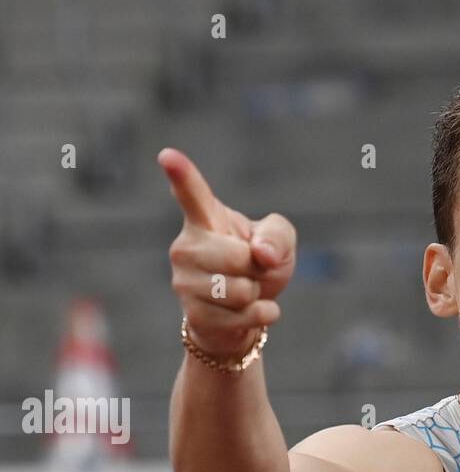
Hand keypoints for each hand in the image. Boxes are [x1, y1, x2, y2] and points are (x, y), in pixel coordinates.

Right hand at [159, 147, 296, 357]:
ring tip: (244, 290)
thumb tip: (261, 255)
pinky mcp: (193, 313)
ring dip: (256, 293)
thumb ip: (277, 235)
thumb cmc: (259, 266)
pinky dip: (261, 314)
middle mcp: (186, 245)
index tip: (167, 156)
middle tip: (249, 270)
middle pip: (237, 256)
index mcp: (205, 217)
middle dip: (256, 268)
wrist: (247, 313)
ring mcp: (185, 280)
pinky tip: (251, 311)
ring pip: (241, 290)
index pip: (192, 193)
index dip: (181, 174)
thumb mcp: (280, 243)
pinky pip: (243, 315)